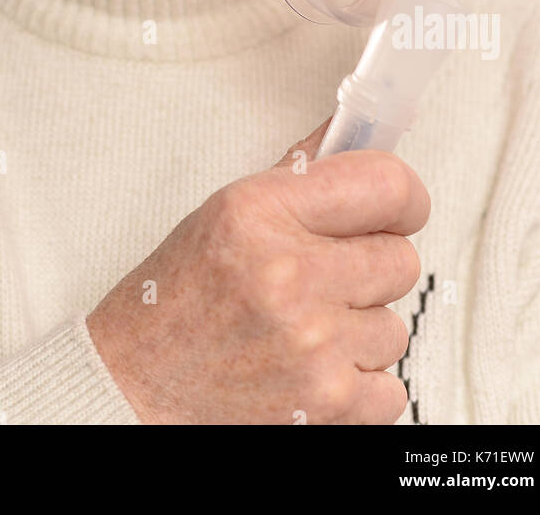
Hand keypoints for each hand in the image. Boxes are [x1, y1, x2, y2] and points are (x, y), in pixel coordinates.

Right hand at [87, 118, 428, 423]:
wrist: (135, 388)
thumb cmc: (173, 304)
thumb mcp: (224, 213)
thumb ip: (299, 176)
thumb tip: (350, 135)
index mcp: (261, 212)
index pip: (387, 184)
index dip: (404, 196)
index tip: (399, 206)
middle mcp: (289, 275)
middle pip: (401, 258)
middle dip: (369, 268)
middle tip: (326, 278)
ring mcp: (313, 345)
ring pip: (395, 326)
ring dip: (359, 331)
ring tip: (304, 331)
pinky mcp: (329, 404)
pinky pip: (392, 387)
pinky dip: (359, 385)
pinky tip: (311, 370)